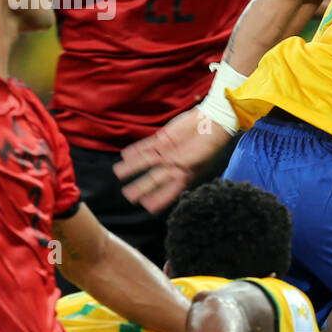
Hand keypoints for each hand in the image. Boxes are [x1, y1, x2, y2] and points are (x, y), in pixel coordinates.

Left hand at [115, 107, 230, 212]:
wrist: (212, 123)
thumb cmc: (209, 146)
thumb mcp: (196, 165)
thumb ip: (178, 170)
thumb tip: (164, 177)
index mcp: (184, 175)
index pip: (168, 191)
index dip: (159, 199)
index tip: (147, 207)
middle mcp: (173, 166)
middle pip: (154, 179)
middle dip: (141, 187)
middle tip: (128, 196)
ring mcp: (167, 152)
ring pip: (146, 162)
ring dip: (132, 168)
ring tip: (118, 173)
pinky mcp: (163, 138)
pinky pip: (146, 145)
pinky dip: (136, 149)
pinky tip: (125, 154)